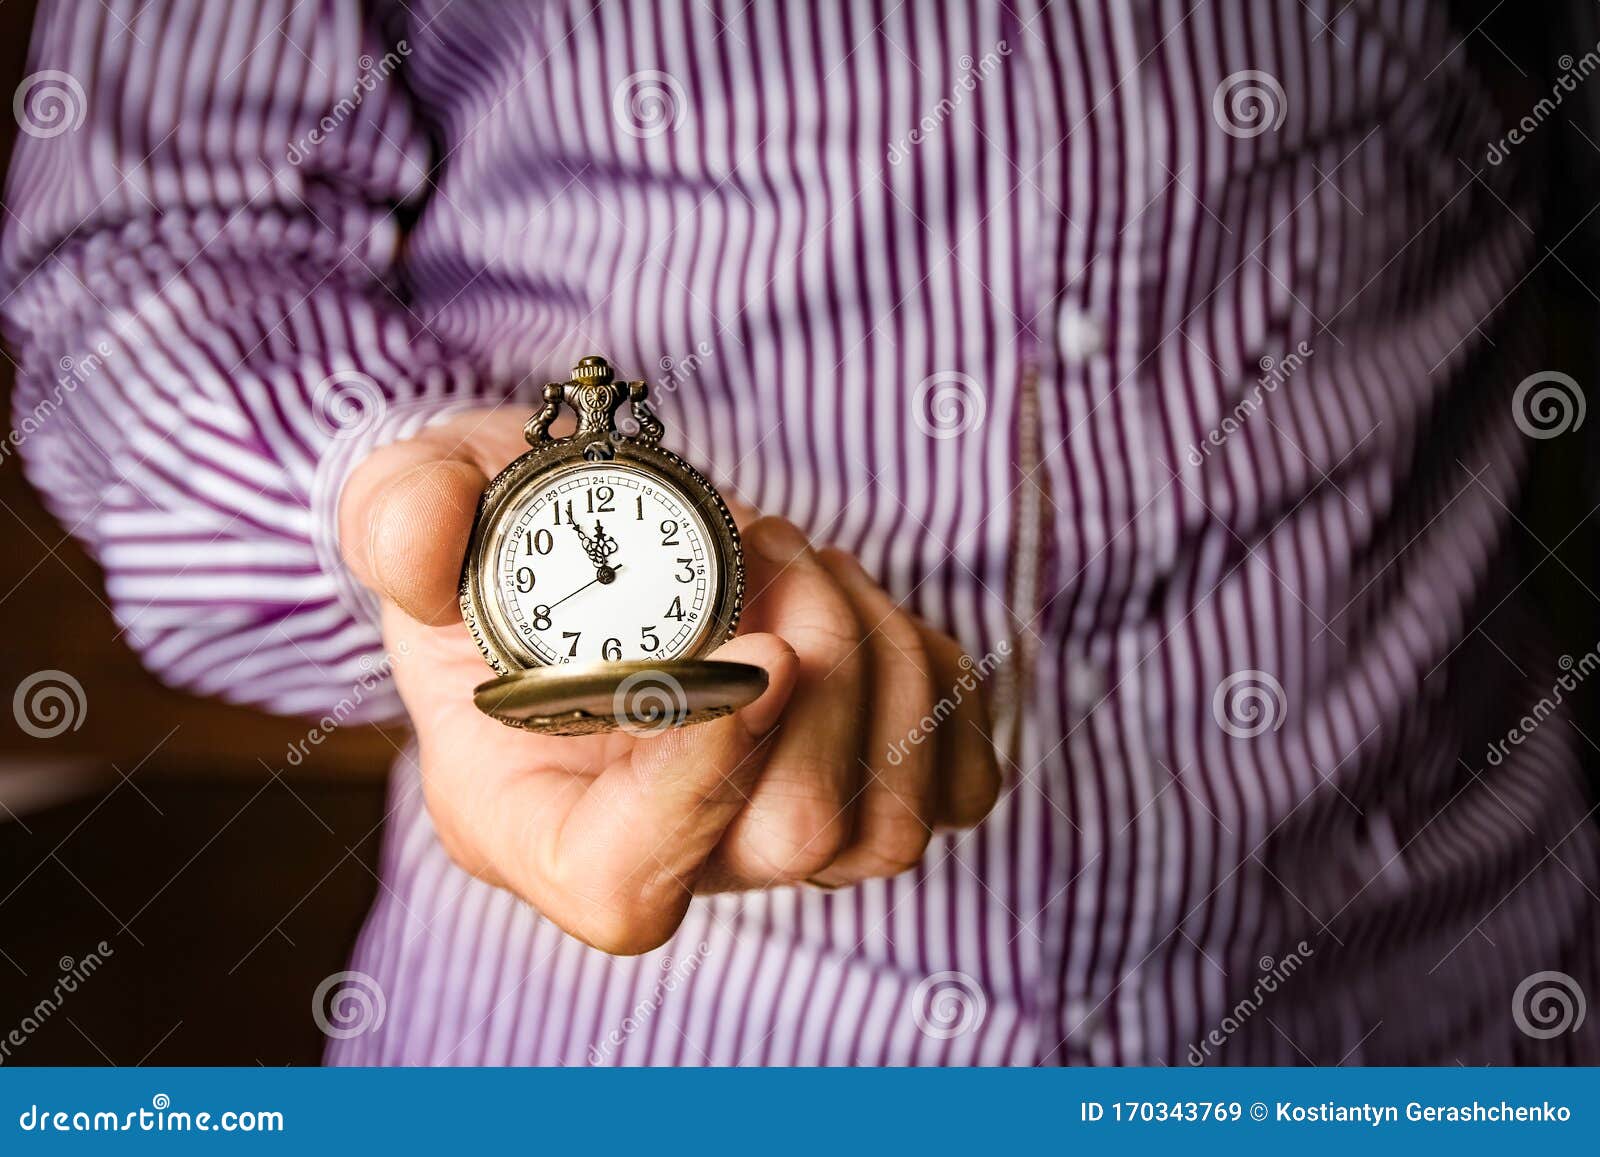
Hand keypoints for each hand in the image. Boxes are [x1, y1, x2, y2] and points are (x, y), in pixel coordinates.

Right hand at [338, 408, 1000, 953]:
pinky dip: (938, 687)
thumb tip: (425, 539)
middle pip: (792, 840)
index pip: (626, 882)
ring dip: (883, 664)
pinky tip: (868, 607)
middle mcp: (664, 846)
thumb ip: (401, 516)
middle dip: (820, 671)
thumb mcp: (419, 501)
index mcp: (533, 816)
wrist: (590, 533)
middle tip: (773, 546)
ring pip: (889, 823)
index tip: (755, 652)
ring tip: (808, 560)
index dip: (699, 787)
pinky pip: (955, 786)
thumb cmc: (496, 535)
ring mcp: (765, 827)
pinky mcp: (855, 785)